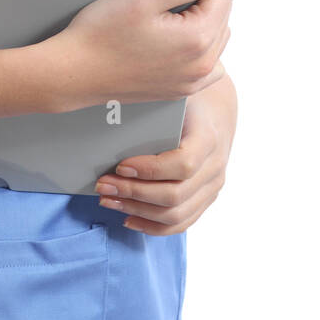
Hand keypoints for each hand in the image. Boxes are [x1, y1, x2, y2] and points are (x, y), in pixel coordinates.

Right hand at [40, 0, 234, 112]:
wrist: (75, 72)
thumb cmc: (102, 33)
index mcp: (197, 39)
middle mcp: (202, 66)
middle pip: (222, 17)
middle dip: (204, 0)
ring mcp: (191, 82)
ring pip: (217, 39)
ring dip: (203, 22)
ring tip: (168, 16)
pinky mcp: (180, 90)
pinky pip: (208, 65)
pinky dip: (200, 48)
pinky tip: (176, 39)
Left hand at [93, 71, 237, 234]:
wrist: (216, 108)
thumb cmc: (188, 99)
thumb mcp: (176, 93)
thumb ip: (153, 103)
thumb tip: (110, 108)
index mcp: (209, 138)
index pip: (183, 164)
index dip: (151, 170)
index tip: (120, 165)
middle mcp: (215, 168)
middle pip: (175, 195)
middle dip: (133, 193)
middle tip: (103, 185)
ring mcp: (212, 187)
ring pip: (176, 215)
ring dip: (137, 211)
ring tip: (108, 200)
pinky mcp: (205, 199)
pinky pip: (180, 223)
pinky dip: (152, 226)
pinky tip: (128, 219)